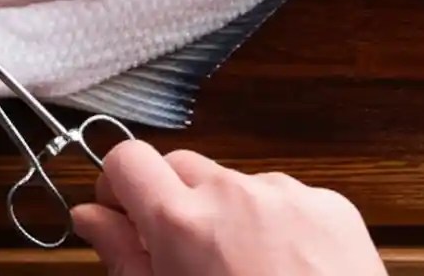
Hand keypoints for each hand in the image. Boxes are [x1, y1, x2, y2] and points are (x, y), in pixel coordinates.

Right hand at [71, 141, 387, 275]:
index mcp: (182, 223)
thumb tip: (91, 218)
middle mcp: (233, 194)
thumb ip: (122, 257)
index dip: (117, 184)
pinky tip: (285, 271)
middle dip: (171, 200)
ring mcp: (288, 194)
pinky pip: (286, 198)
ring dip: (227, 213)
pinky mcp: (332, 205)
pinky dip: (277, 224)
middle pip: (179, 165)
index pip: (126, 158)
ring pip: (234, 182)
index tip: (123, 212)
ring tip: (245, 272)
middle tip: (180, 253)